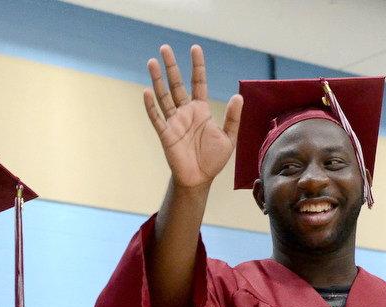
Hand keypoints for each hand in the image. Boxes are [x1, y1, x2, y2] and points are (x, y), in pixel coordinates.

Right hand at [143, 44, 242, 189]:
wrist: (199, 179)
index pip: (198, 82)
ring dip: (157, 80)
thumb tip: (238, 96)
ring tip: (152, 62)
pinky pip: (156, 117)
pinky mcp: (165, 134)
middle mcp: (185, 112)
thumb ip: (232, 118)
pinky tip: (147, 92)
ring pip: (164, 96)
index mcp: (200, 110)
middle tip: (165, 48)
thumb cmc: (213, 159)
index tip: (195, 48)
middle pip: (176, 84)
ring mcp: (174, 122)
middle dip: (171, 66)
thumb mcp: (228, 138)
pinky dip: (151, 106)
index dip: (197, 66)